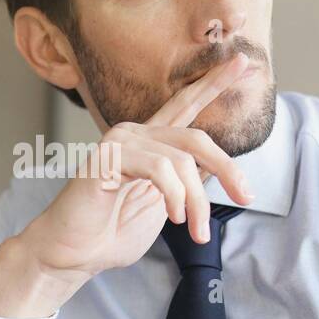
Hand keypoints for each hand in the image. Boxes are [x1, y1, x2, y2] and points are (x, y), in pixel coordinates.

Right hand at [0, 53, 255, 316]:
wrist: (71, 255)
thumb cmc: (110, 235)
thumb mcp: (163, 209)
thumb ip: (187, 184)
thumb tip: (216, 169)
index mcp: (149, 144)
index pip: (185, 105)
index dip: (214, 83)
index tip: (245, 63)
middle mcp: (135, 135)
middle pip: (196, 138)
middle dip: (229, 168)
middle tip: (246, 198)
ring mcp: (119, 142)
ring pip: (182, 160)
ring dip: (197, 202)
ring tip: (195, 232)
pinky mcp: (107, 156)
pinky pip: (159, 168)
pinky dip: (174, 196)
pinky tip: (173, 217)